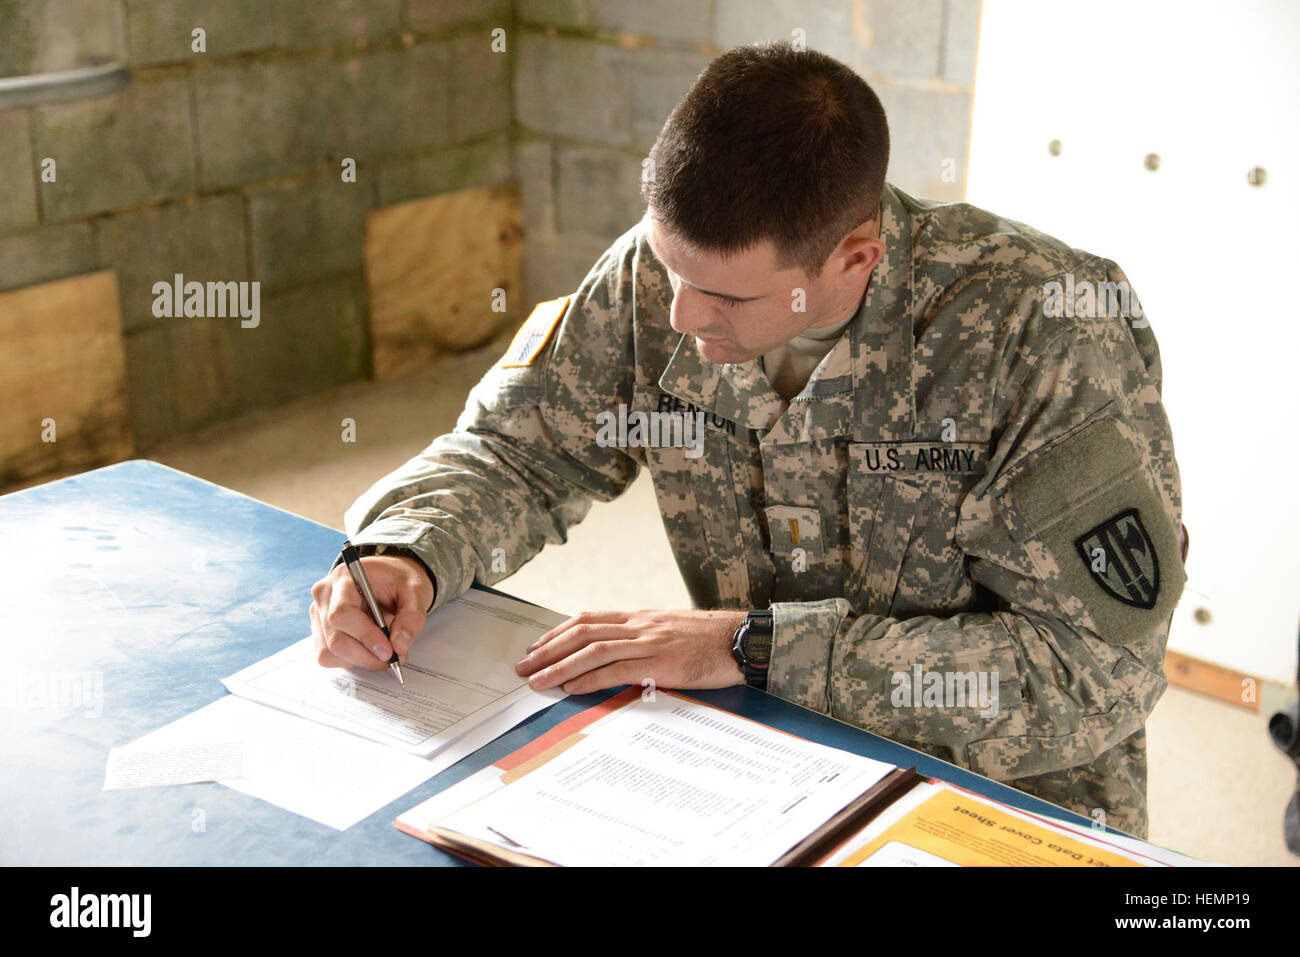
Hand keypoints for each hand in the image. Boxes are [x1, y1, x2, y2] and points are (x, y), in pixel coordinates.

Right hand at [309, 554, 434, 670]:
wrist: (390, 578)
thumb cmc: (399, 580)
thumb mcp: (416, 590)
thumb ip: (412, 617)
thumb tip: (399, 646)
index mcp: (345, 578)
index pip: (342, 613)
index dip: (365, 636)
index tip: (388, 650)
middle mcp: (325, 595)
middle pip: (335, 639)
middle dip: (367, 656)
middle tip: (392, 657)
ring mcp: (319, 614)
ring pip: (331, 653)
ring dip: (361, 658)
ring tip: (383, 645)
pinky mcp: (320, 631)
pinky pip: (330, 657)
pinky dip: (353, 659)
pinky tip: (368, 646)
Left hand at [515, 609, 747, 694]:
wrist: (741, 640)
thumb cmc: (709, 640)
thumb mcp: (670, 632)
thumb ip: (642, 640)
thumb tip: (615, 657)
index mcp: (640, 617)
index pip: (588, 619)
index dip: (557, 633)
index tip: (536, 647)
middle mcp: (639, 625)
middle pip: (581, 632)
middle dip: (547, 650)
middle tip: (523, 667)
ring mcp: (649, 642)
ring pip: (592, 649)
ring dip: (559, 666)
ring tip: (537, 681)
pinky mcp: (660, 663)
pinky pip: (616, 670)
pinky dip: (589, 679)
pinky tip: (571, 689)